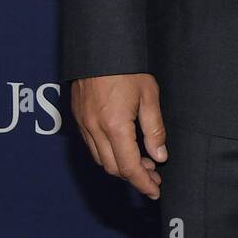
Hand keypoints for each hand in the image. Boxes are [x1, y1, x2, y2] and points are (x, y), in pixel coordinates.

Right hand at [71, 74, 167, 199]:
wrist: (100, 47)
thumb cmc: (127, 68)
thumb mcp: (149, 96)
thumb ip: (154, 129)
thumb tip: (159, 156)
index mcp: (115, 126)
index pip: (129, 167)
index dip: (143, 183)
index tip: (154, 190)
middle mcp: (95, 129)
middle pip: (113, 168)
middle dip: (134, 176)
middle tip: (153, 175)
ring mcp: (84, 124)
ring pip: (100, 159)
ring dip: (120, 166)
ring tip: (142, 162)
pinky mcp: (78, 117)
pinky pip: (92, 146)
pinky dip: (107, 153)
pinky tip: (122, 148)